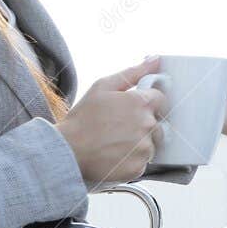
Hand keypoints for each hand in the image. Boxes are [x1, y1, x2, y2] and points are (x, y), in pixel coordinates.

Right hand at [56, 56, 165, 186]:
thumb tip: (156, 59)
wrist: (65, 151)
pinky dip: (131, 161)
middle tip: (120, 129)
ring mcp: (143, 148)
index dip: (149, 104)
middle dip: (143, 125)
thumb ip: (133, 72)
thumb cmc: (81, 118)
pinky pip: (142, 163)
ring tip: (115, 144)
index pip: (162, 100)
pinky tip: (114, 156)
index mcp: (141, 103)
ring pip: (151, 145)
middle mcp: (147, 125)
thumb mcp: (103, 87)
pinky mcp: (137, 167)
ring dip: (138, 144)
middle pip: (158, 124)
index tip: (134, 111)